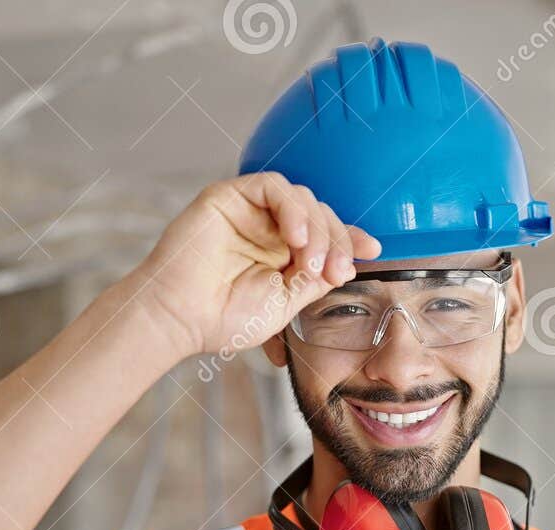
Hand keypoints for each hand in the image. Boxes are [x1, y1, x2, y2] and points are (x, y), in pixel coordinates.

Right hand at [122, 172, 380, 358]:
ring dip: (316, 229)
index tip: (372, 251)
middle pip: (320, 215)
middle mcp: (269, 229)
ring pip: (302, 198)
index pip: (325, 235)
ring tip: (308, 263)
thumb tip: (348, 264)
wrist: (182, 318)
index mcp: (283, 254)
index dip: (350, 239)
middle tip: (335, 272)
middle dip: (336, 241)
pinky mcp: (230, 197)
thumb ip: (315, 280)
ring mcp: (250, 212)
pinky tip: (294, 238)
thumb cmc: (224, 317)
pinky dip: (292, 208)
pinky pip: (272, 186)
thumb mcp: (286, 303)